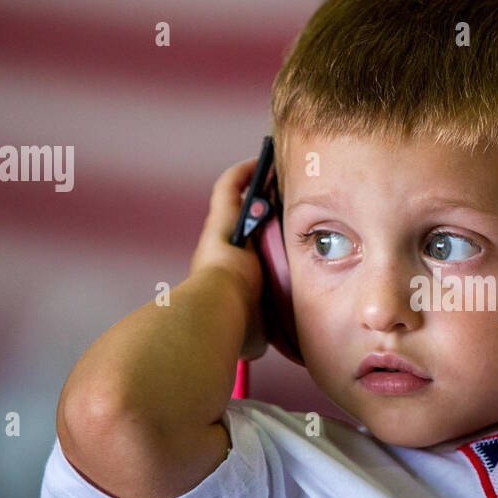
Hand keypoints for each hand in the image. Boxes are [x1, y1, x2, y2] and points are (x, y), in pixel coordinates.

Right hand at [188, 159, 268, 360]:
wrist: (216, 314)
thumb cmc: (235, 329)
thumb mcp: (254, 332)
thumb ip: (258, 329)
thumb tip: (260, 337)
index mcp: (226, 282)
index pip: (244, 258)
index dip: (259, 245)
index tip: (276, 236)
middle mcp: (216, 254)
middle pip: (240, 225)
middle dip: (260, 211)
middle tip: (281, 198)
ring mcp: (216, 235)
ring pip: (234, 202)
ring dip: (254, 187)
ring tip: (275, 173)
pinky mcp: (219, 219)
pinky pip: (229, 187)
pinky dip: (244, 173)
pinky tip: (262, 160)